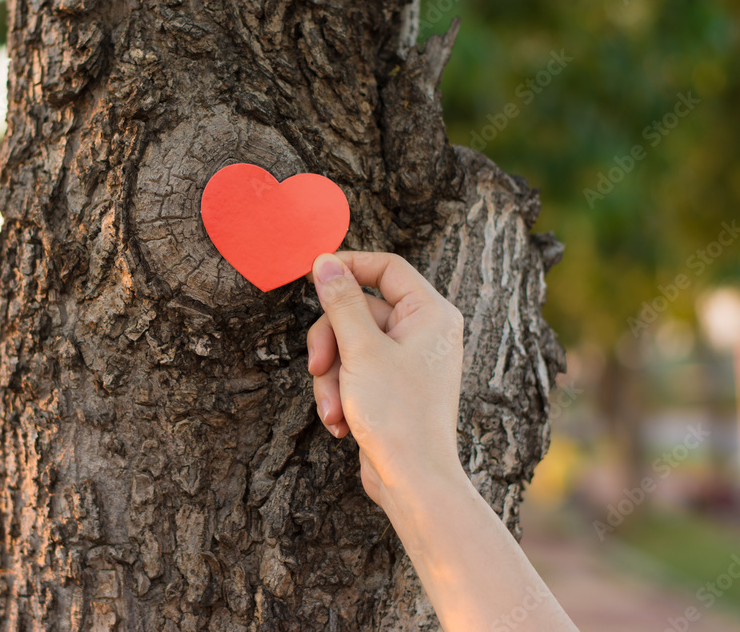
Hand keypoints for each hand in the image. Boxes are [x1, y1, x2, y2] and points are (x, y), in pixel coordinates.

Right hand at [307, 251, 465, 508]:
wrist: (414, 481)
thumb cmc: (398, 415)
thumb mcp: (360, 350)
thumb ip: (341, 302)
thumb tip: (325, 261)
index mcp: (430, 313)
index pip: (386, 267)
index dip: (348, 266)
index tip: (313, 275)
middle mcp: (423, 332)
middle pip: (359, 310)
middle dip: (331, 342)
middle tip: (317, 367)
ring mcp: (408, 360)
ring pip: (351, 344)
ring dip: (333, 376)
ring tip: (333, 409)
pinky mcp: (393, 387)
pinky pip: (356, 372)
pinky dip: (342, 393)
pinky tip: (341, 422)